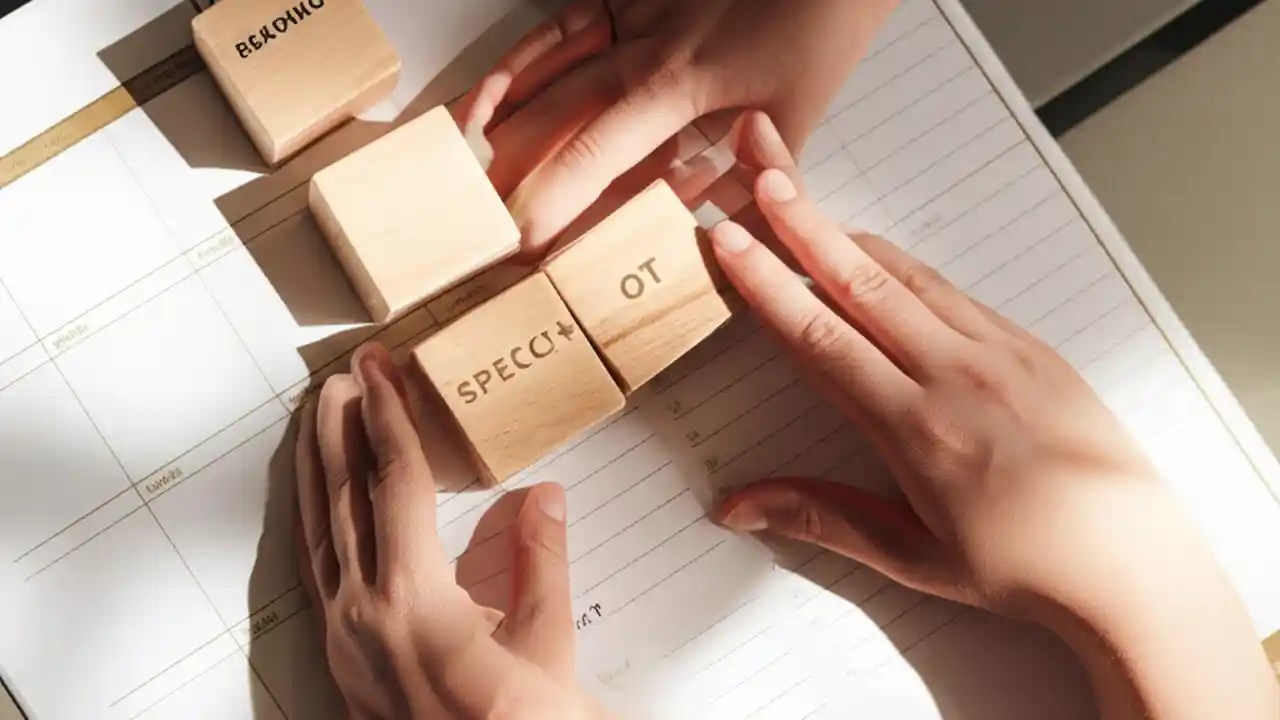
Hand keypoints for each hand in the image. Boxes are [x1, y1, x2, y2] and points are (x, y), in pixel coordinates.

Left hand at [294, 344, 602, 718]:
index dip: (390, 419)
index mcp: (412, 601)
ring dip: (320, 469)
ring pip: (320, 531)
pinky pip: (320, 569)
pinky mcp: (344, 658)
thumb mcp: (545, 646)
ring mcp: (345, 638)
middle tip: (345, 376)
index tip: (380, 370)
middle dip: (341, 430)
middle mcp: (362, 613)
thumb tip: (543, 497)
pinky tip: (325, 508)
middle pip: (343, 498)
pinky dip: (320, 521)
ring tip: (323, 421)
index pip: (395, 484)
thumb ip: (542, 561)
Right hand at [458, 0, 898, 253]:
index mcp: (675, 83)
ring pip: (540, 62)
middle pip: (548, 112)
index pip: (593, 155)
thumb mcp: (796, 118)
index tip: (524, 246)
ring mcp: (629, 11)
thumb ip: (754, 185)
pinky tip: (493, 87)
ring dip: (494, 109)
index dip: (552, 203)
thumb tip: (720, 245)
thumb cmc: (818, 31)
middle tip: (474, 220)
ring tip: (455, 156)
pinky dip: (523, 55)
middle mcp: (637, 46)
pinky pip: (561, 24)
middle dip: (506, 169)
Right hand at [708, 115, 1276, 718]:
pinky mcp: (1030, 348)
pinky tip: (874, 254)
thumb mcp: (913, 558)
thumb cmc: (1024, 569)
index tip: (731, 242)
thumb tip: (737, 507)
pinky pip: (952, 292)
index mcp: (916, 430)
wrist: (1131, 563)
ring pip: (906, 276)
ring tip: (803, 198)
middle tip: (760, 177)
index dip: (768, 287)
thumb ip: (821, 518)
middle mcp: (954, 376)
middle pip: (859, 284)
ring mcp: (998, 353)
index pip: (821, 341)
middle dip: (802, 226)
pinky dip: (902, 265)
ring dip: (847, 234)